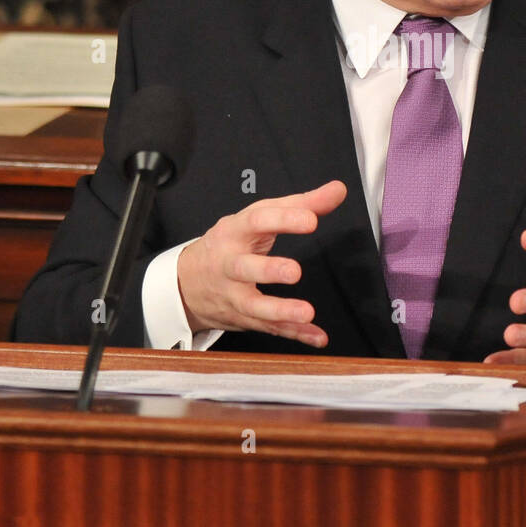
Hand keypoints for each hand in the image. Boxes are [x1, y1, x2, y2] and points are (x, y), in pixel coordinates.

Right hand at [176, 180, 346, 347]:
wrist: (187, 281)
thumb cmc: (233, 241)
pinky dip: (293, 334)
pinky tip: (316, 336)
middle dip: (268, 270)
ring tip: (306, 313)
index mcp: (236, 230)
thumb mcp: (260, 216)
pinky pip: (269, 328)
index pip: (258, 220)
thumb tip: (338, 190)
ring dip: (279, 311)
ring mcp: (233, 294)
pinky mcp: (243, 318)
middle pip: (244, 267)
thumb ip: (301, 204)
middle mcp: (230, 264)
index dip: (284, 219)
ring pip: (252, 306)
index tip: (311, 219)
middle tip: (295, 271)